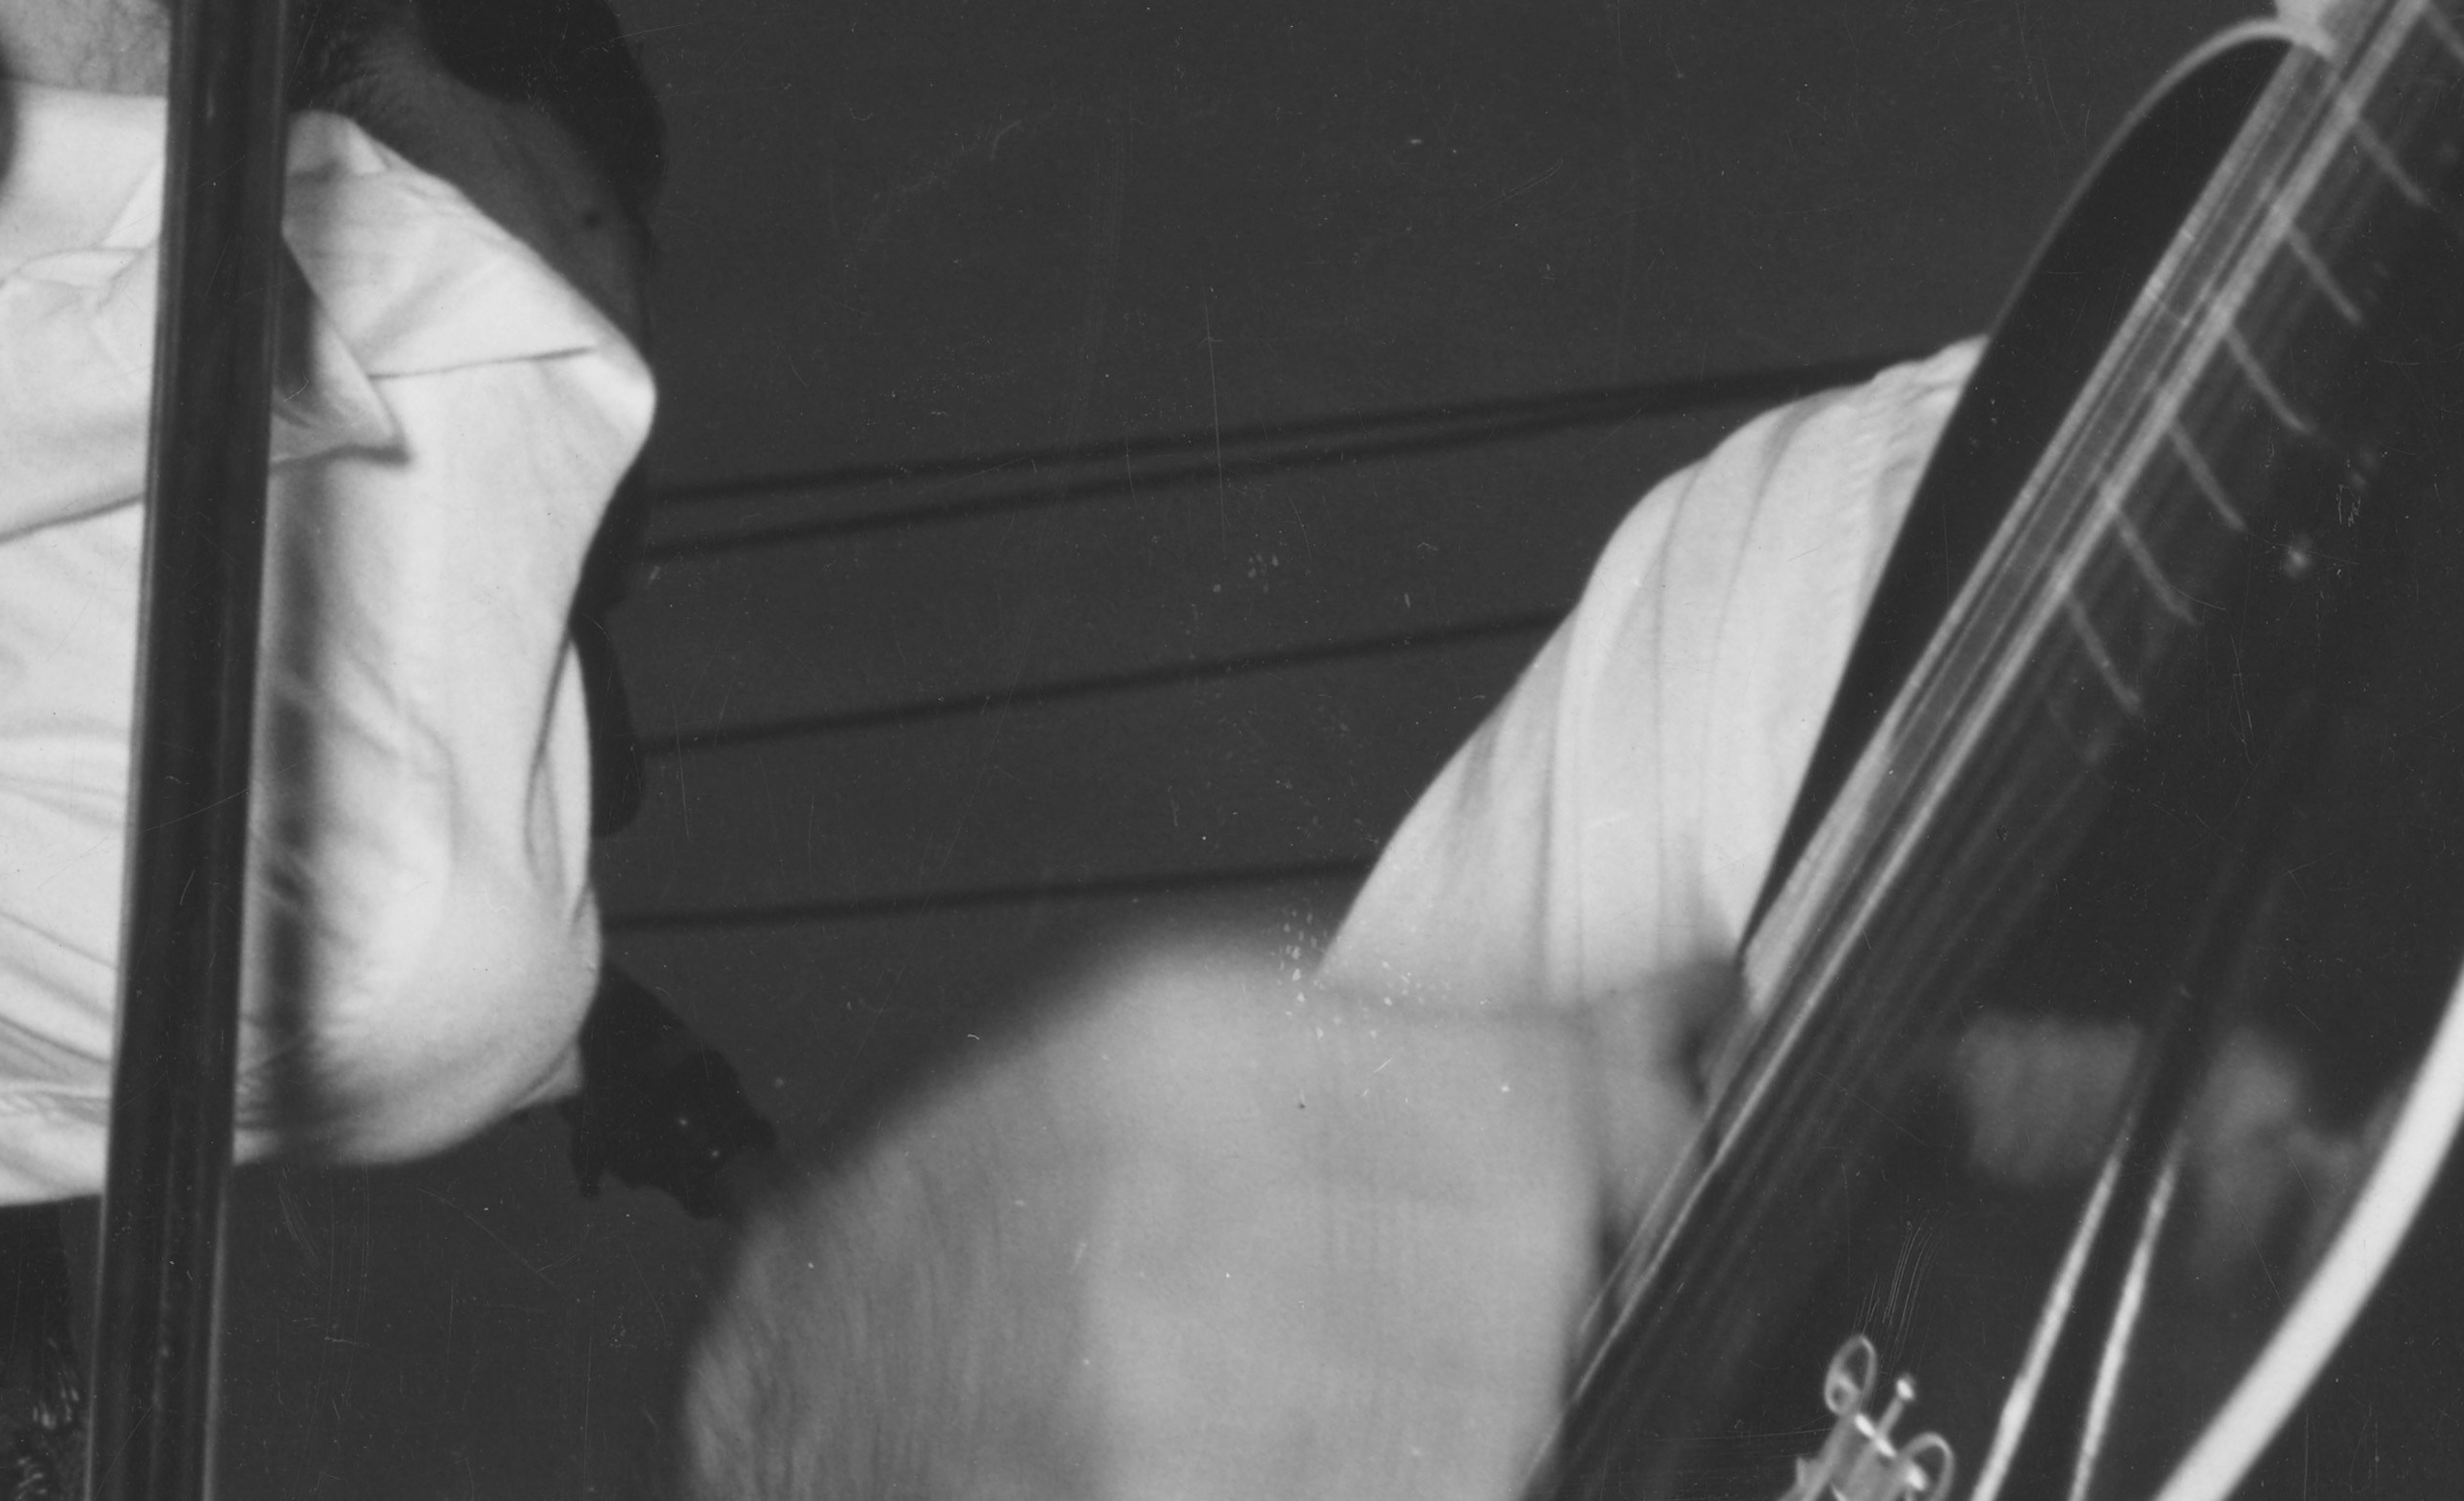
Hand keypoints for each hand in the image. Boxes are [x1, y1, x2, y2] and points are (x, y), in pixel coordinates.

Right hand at [677, 927, 1694, 1500]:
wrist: (803, 1390)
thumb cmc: (985, 1227)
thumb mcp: (1153, 1058)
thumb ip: (1392, 1030)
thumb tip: (1660, 1010)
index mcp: (1178, 1039)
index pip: (1511, 1066)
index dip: (1625, 1119)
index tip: (1658, 1139)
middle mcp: (1178, 1187)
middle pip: (1527, 1238)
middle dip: (1563, 1272)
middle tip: (1526, 1286)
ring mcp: (1174, 1371)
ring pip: (1492, 1393)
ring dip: (1497, 1400)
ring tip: (1407, 1385)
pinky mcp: (1172, 1487)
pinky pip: (1416, 1486)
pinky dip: (1427, 1474)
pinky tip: (1359, 1454)